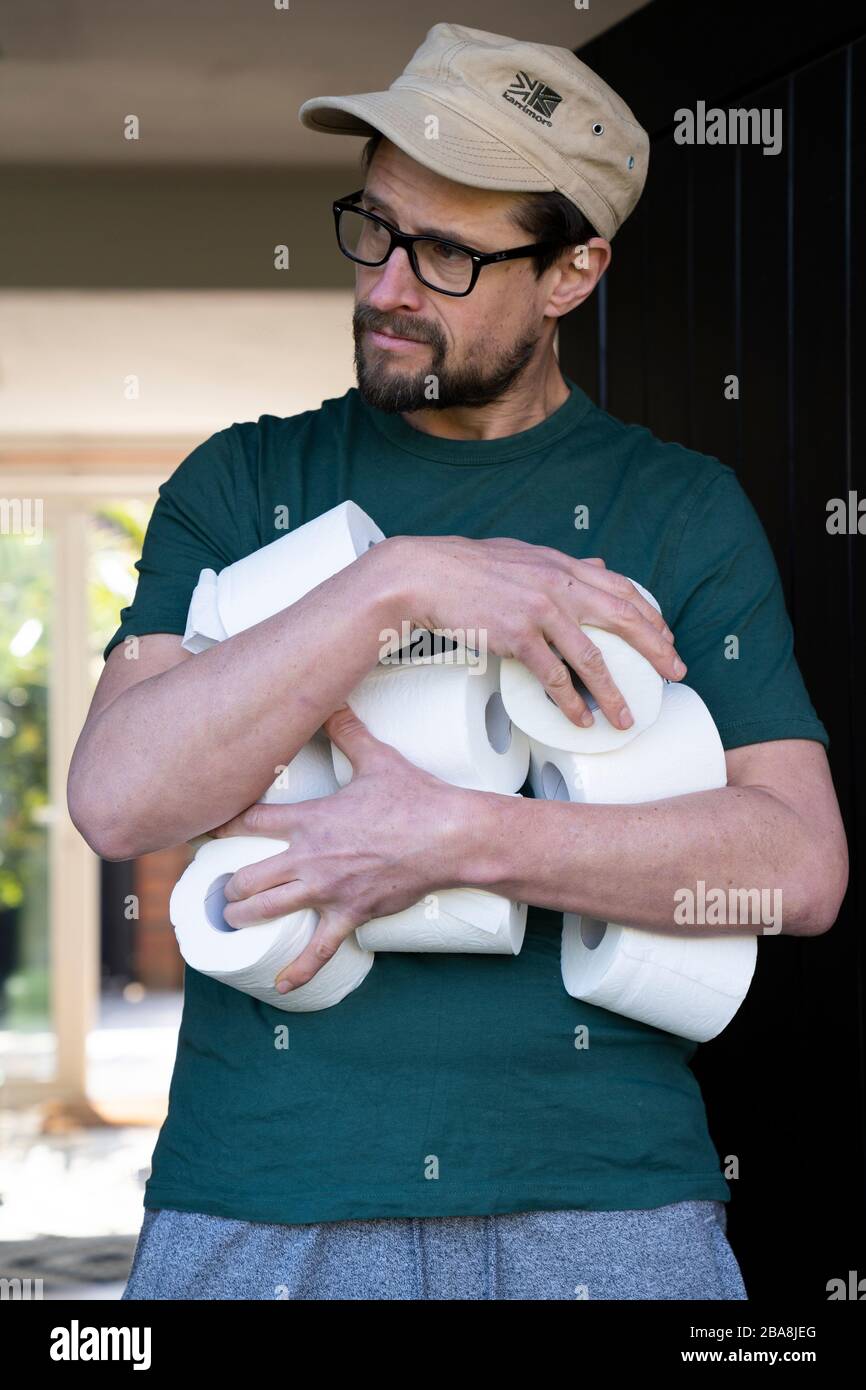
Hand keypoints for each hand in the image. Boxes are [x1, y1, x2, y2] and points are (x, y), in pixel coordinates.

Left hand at [209, 707, 473, 991]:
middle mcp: (310, 858)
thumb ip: (348, 731)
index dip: (219, 826)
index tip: (204, 829)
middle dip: (226, 884)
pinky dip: (297, 970)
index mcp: (310, 820)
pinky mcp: (351, 914)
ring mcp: (328, 891)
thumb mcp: (378, 758)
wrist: (450, 836)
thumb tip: (333, 701)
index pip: (248, 822)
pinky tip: (280, 984)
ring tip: (233, 918)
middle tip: (219, 885)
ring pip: (267, 912)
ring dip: (243, 918)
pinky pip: (318, 949)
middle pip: (246, 878)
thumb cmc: (415, 798)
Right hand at [389, 536, 685, 731]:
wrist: (423, 575)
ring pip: (591, 658)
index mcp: (561, 565)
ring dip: (613, 693)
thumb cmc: (466, 568)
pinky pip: (553, 676)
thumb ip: (560, 565)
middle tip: (674, 675)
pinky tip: (579, 720)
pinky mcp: (516, 635)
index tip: (666, 640)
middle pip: (622, 619)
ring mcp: (538, 610)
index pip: (622, 589)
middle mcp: (557, 584)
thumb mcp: (522, 555)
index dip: (650, 616)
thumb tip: (598, 566)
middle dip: (655, 650)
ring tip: (626, 718)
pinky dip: (569, 702)